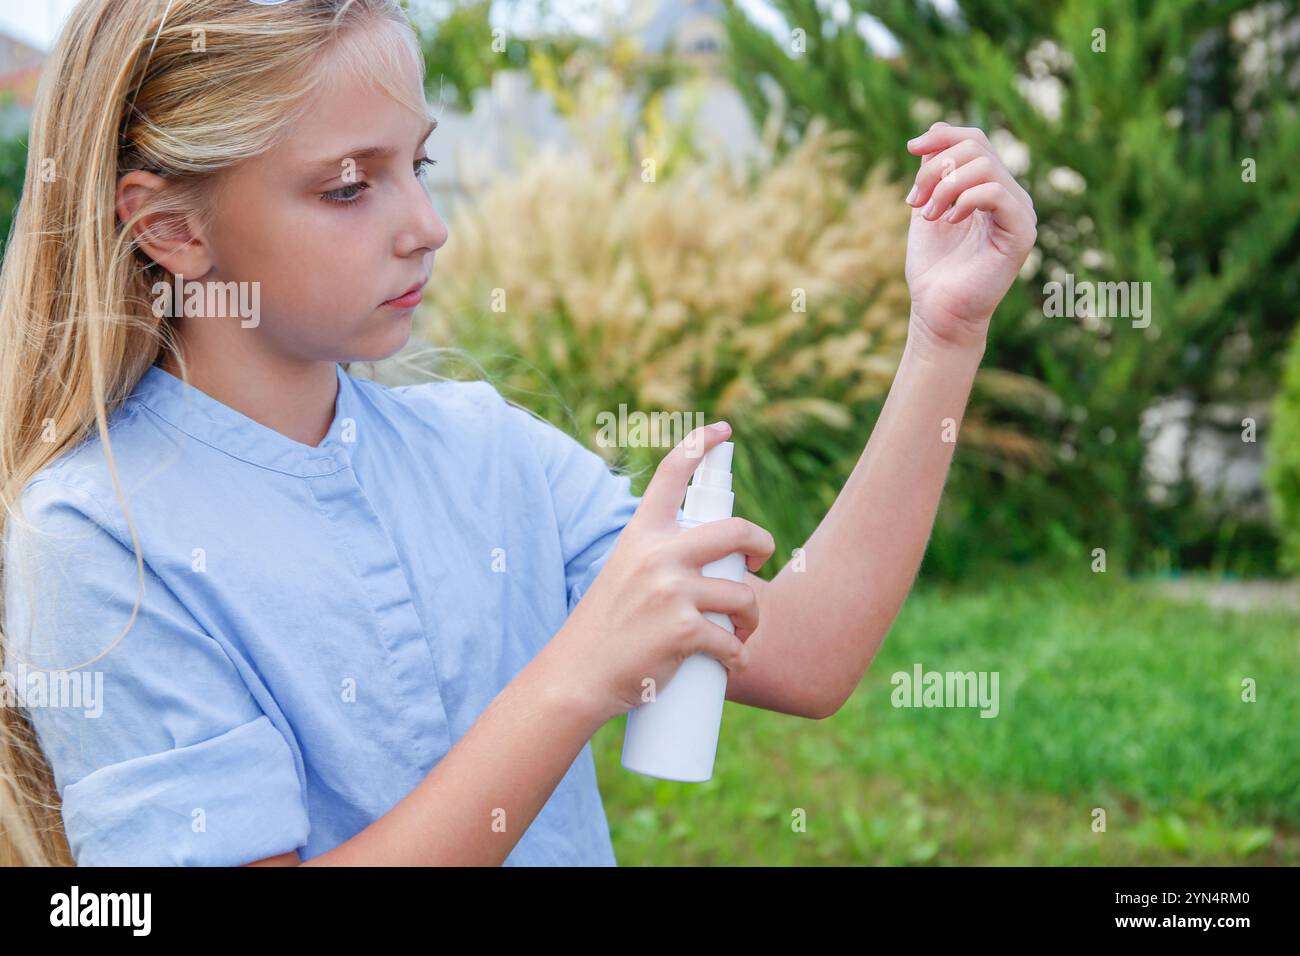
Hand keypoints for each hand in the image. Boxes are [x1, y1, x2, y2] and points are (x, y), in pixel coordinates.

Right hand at [552, 422, 775, 724]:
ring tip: (743, 631)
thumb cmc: (602, 631)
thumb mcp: (622, 574)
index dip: (700, 444)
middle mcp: (657, 555)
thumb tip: (705, 560)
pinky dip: (738, 656)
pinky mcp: (683, 630)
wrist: (576, 677)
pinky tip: (735, 662)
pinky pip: (732, 641)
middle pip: (737, 530)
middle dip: (761, 544)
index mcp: (641, 535)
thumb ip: (657, 558)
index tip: (722, 430)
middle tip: (760, 560)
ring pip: (744, 595)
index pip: (672, 474)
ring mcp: (671, 591)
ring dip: (752, 619)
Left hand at [903, 122, 1036, 351]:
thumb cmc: (933, 266)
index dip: (942, 135)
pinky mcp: (1022, 233)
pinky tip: (947, 221)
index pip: (975, 139)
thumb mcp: (925, 207)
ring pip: (984, 166)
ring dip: (944, 186)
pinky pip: (996, 192)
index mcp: (990, 187)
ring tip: (928, 215)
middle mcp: (1010, 195)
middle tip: (915, 202)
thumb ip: (932, 172)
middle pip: (976, 146)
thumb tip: (932, 133)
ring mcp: (1020, 212)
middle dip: (935, 168)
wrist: (938, 310)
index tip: (910, 148)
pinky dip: (964, 199)